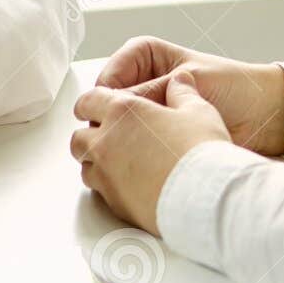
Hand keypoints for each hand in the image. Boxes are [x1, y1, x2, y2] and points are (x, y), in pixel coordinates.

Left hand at [70, 71, 229, 233]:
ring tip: (117, 161)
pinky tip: (128, 184)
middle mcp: (105, 142)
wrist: (204, 198)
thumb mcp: (198, 111)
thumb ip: (183, 92)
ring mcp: (106, 174)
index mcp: (122, 112)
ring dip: (96, 162)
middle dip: (90, 135)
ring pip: (85, 166)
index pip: (88, 101)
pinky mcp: (114, 202)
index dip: (93, 102)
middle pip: (79, 137)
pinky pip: (100, 191)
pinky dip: (108, 185)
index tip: (99, 106)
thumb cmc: (200, 153)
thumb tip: (180, 80)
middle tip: (107, 135)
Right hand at [97, 35, 283, 155]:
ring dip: (122, 139)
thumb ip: (152, 92)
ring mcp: (146, 109)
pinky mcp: (156, 134)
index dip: (107, 98)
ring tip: (134, 150)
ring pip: (117, 126)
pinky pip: (133, 144)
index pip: (109, 77)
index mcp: (143, 55)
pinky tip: (143, 160)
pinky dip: (134, 153)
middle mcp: (140, 80)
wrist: (267, 114)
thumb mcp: (191, 83)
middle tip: (119, 137)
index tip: (110, 115)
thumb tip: (116, 108)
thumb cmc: (235, 87)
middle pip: (108, 104)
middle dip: (112, 121)